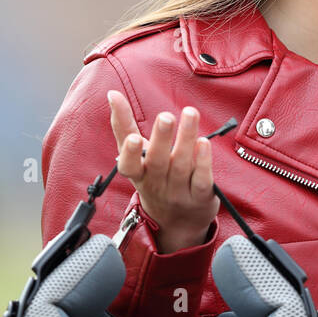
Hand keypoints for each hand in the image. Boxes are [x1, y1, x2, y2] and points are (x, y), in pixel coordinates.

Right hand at [107, 90, 219, 252]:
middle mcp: (157, 184)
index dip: (129, 153)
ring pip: (182, 166)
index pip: (129, 166)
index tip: (133, 138)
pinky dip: (203, 162)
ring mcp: (179, 192)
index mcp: (138, 173)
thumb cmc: (154, 178)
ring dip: (186, 139)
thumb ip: (123, 126)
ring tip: (190, 114)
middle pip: (158, 162)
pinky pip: (201, 180)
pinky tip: (205, 143)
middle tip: (166, 117)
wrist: (177, 223)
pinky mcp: (201, 197)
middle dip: (162, 139)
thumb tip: (112, 93)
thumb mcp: (136, 157)